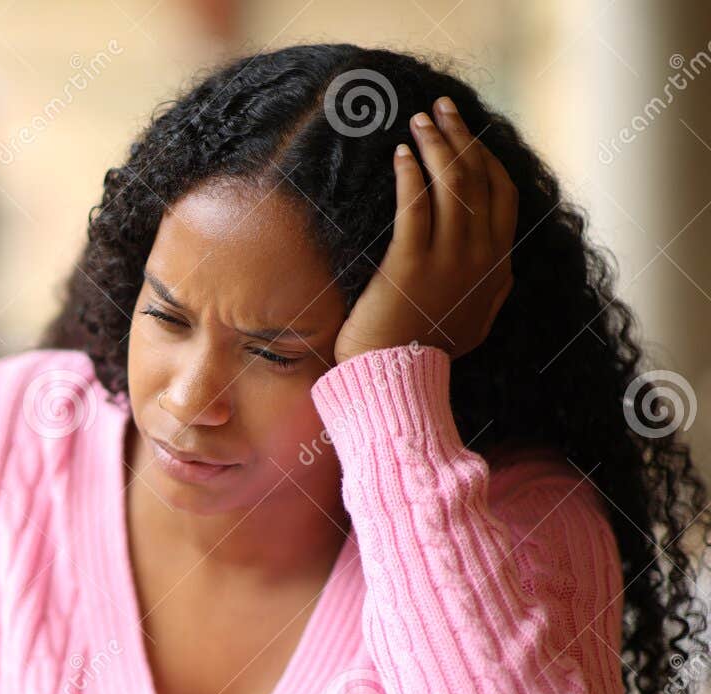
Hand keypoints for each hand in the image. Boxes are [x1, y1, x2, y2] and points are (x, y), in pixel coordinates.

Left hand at [333, 96, 517, 363]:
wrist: (395, 381)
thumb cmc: (422, 351)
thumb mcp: (473, 322)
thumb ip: (489, 291)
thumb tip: (502, 270)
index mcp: (498, 268)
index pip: (503, 196)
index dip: (487, 157)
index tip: (468, 132)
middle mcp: (481, 259)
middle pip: (479, 180)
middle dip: (461, 137)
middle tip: (440, 107)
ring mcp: (450, 260)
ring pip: (452, 185)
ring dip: (436, 144)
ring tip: (419, 119)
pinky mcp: (412, 264)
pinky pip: (416, 206)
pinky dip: (412, 173)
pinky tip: (402, 153)